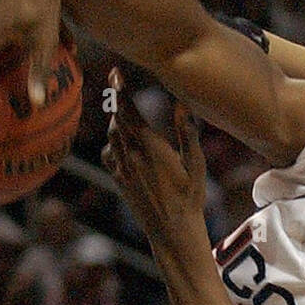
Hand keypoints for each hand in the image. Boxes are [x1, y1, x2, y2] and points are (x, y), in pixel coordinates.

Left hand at [101, 72, 206, 241]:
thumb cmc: (190, 199)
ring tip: (121, 109)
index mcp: (150, 147)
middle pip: (116, 119)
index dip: (120, 89)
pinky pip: (109, 154)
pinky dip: (112, 141)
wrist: (172, 232)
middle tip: (116, 82)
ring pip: (111, 135)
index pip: (128, 111)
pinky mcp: (120, 181)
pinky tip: (120, 141)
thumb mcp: (196, 165)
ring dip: (115, 119)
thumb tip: (181, 105)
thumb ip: (187, 133)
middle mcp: (132, 156)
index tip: (115, 72)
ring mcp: (123, 169)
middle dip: (116, 99)